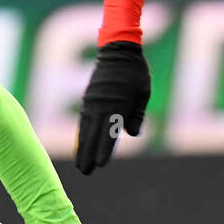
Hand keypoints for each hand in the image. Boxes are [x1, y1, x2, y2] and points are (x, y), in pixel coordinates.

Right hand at [75, 40, 149, 174]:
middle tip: (85, 172)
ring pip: (86, 129)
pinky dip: (80, 134)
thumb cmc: (135, 72)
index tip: (100, 164)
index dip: (104, 149)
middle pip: (94, 134)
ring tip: (80, 164)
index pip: (110, 132)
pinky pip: (83, 120)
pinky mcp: (88, 98)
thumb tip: (131, 133)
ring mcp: (93, 101)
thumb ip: (137, 114)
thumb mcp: (143, 93)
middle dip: (89, 154)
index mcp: (118, 105)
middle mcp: (102, 105)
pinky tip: (80, 144)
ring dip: (82, 147)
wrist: (118, 50)